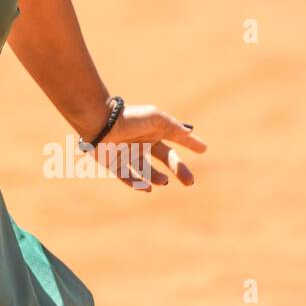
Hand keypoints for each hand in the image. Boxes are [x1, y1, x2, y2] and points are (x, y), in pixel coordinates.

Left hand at [84, 104, 207, 191]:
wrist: (102, 122)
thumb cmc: (131, 118)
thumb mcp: (158, 119)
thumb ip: (175, 128)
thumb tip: (190, 133)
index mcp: (152, 131)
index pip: (175, 139)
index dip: (190, 143)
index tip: (204, 149)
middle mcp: (141, 142)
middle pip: (165, 158)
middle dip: (178, 169)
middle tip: (189, 181)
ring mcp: (127, 153)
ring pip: (146, 171)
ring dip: (156, 178)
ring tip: (163, 181)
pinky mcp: (113, 164)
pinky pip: (127, 177)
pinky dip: (137, 183)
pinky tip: (147, 187)